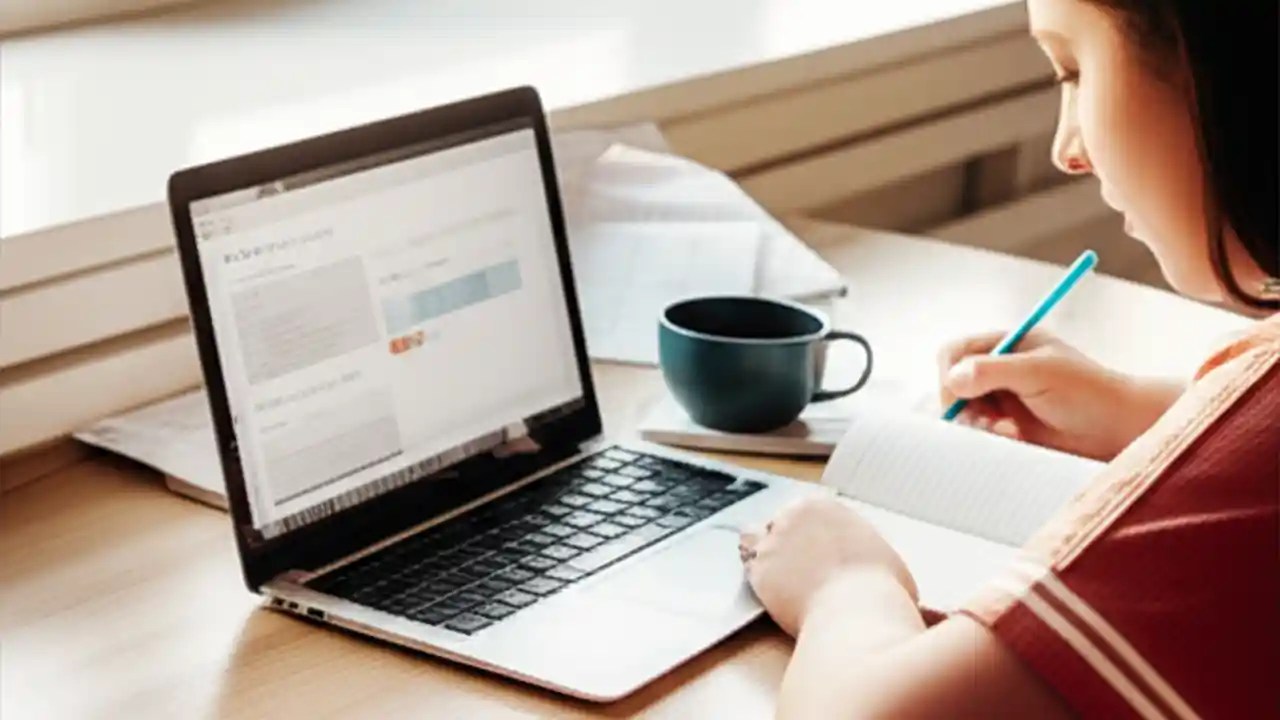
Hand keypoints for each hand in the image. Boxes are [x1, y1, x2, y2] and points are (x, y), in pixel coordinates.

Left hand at [739, 495, 916, 636]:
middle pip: (779, 522)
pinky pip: (745, 560)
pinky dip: (751, 569)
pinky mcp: (758, 568)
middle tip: (796, 566)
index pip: (805, 512)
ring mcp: (772, 540)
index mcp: (825, 507)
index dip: (807, 533)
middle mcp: (794, 516)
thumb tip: (883, 576)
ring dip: (761, 551)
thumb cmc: (880, 590)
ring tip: (772, 569)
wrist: (856, 610)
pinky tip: (759, 579)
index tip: (812, 550)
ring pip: (754, 537)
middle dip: (786, 541)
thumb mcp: (886, 562)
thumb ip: (870, 558)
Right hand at [938, 329, 1181, 459]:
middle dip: (961, 403)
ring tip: (1004, 431)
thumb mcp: (1039, 373)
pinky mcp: (1008, 427)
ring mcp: (1004, 398)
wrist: (1122, 431)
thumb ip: (992, 371)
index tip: (958, 397)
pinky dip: (986, 437)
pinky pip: (978, 431)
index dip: (950, 373)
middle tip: (984, 421)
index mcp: (1008, 344)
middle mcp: (1001, 369)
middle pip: (952, 381)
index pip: (956, 352)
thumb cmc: (1088, 394)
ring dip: (974, 423)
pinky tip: (1012, 438)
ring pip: (962, 409)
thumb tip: (951, 379)